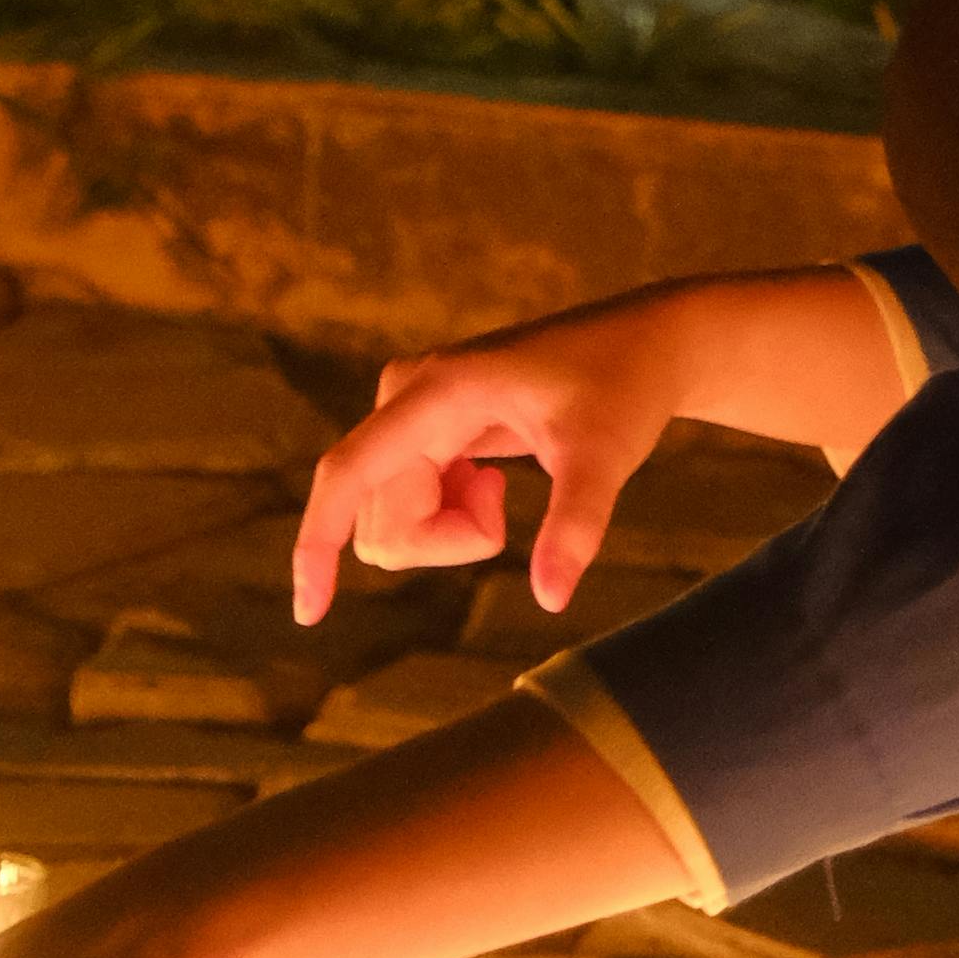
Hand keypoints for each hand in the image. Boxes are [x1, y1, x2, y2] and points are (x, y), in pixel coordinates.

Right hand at [290, 288, 689, 620]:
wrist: (648, 345)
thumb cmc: (626, 388)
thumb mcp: (607, 456)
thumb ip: (575, 524)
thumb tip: (550, 599)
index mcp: (436, 391)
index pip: (348, 473)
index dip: (317, 543)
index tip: (310, 612)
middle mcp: (407, 395)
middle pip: (381, 517)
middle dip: (443, 542)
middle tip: (507, 507)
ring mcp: (412, 413)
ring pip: (393, 518)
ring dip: (449, 532)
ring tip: (505, 486)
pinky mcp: (425, 429)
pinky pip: (410, 505)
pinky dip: (453, 520)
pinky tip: (495, 479)